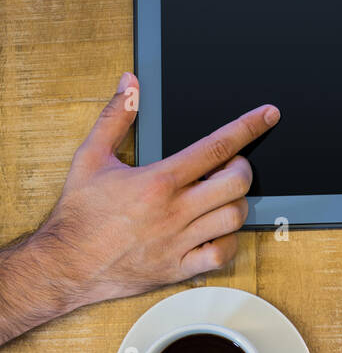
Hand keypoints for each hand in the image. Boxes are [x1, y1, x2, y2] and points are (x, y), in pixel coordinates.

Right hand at [1, 74, 277, 336]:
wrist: (63, 265)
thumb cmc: (77, 213)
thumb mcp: (91, 157)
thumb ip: (116, 117)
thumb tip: (130, 83)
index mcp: (158, 180)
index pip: (216, 146)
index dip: (249, 127)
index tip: (268, 115)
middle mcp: (174, 210)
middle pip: (236, 183)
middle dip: (242, 169)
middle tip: (230, 168)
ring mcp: (179, 241)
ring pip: (234, 218)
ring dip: (236, 204)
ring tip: (220, 199)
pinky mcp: (177, 268)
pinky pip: (221, 256)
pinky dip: (227, 242)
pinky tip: (215, 232)